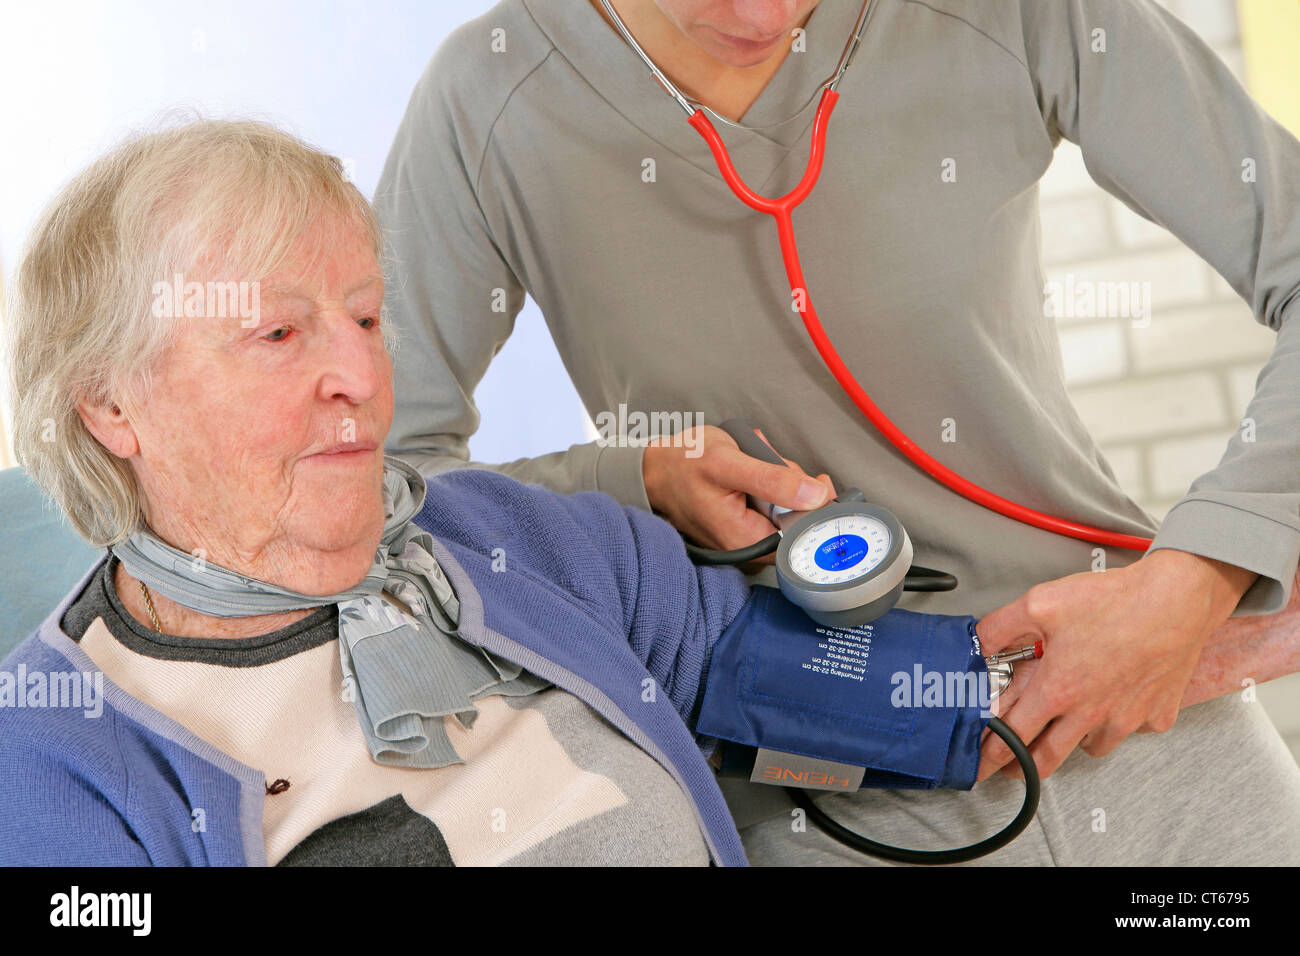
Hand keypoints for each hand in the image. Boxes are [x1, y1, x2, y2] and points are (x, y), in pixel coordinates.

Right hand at [642, 425, 833, 562]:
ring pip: (786, 511)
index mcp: (745, 542)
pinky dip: (769, 485)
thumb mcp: (728, 463)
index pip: (803, 536)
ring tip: (756, 461)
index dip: (817, 508)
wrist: (654, 468)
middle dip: (794, 487)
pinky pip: (772, 507)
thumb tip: (815, 494)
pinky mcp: (745, 525)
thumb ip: (772, 480)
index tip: (818, 481)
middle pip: (797, 522)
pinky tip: (752, 470)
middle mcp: (747, 548)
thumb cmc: (683, 464)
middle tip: (774, 462)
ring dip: (781, 482)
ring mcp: (746, 537)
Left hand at [974, 549, 1257, 780]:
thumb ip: (1000, 626)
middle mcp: (1091, 713)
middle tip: (1011, 766)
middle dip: (1023, 768)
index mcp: (1058, 691)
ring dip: (1072, 741)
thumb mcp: (1040, 603)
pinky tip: (1111, 702)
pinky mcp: (1156, 715)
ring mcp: (1126, 718)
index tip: (982, 766)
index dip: (991, 755)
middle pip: (1048, 759)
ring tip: (1061, 725)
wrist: (1177, 599)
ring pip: (1091, 747)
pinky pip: (1130, 731)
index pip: (1013, 736)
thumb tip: (978, 641)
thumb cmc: (1115, 601)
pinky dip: (1116, 723)